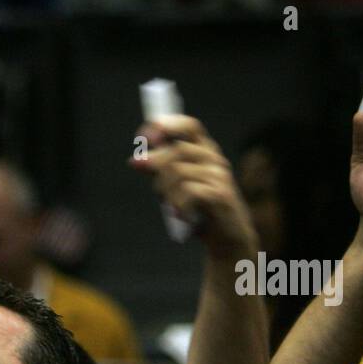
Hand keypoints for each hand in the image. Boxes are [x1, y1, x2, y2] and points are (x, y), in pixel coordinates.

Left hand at [132, 116, 257, 260]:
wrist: (226, 238)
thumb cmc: (199, 210)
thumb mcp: (176, 188)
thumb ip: (160, 173)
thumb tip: (136, 160)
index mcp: (205, 152)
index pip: (190, 126)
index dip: (167, 125)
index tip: (145, 134)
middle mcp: (215, 159)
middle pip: (176, 150)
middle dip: (157, 169)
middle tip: (156, 191)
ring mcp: (219, 176)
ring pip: (178, 172)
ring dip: (166, 192)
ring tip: (172, 207)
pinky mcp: (221, 195)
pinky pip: (188, 192)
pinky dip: (178, 205)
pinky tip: (179, 215)